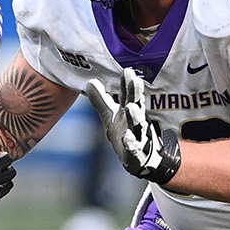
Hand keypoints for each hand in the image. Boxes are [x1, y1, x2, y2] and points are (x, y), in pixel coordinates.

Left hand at [84, 67, 181, 184]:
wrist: (140, 158)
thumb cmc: (125, 133)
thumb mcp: (110, 116)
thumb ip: (101, 100)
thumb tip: (89, 81)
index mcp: (129, 111)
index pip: (128, 95)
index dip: (127, 84)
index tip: (127, 71)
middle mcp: (135, 122)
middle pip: (136, 105)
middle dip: (135, 93)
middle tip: (135, 80)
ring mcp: (138, 136)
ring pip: (138, 125)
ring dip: (134, 116)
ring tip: (130, 107)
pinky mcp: (137, 152)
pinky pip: (135, 148)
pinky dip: (131, 143)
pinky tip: (127, 137)